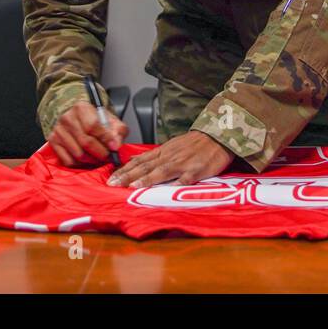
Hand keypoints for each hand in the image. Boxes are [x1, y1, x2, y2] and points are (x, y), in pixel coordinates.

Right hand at [48, 100, 128, 166]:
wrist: (77, 118)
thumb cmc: (95, 120)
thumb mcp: (111, 120)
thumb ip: (118, 131)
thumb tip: (116, 145)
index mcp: (81, 108)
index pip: (93, 126)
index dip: (105, 139)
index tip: (114, 147)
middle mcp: (67, 118)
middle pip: (86, 142)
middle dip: (101, 153)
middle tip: (108, 157)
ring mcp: (58, 130)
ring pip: (78, 154)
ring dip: (92, 160)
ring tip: (98, 157)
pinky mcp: (53, 142)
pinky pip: (69, 161)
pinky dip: (80, 164)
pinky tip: (87, 158)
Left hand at [107, 130, 233, 187]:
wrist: (216, 137)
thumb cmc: (193, 144)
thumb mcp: (170, 146)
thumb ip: (152, 155)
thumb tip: (132, 159)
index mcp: (162, 152)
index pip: (139, 161)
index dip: (124, 170)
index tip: (111, 179)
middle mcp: (169, 157)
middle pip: (146, 167)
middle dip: (129, 176)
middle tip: (114, 185)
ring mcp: (183, 164)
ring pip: (162, 171)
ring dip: (147, 179)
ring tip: (134, 186)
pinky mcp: (197, 171)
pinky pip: (186, 178)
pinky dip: (177, 184)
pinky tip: (168, 191)